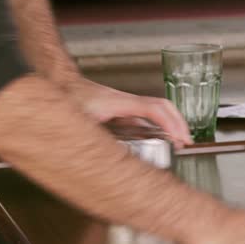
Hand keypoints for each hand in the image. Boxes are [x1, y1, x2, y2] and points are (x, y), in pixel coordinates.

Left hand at [71, 80, 192, 147]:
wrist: (58, 83)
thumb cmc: (67, 100)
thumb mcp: (81, 123)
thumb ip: (96, 139)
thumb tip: (110, 159)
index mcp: (119, 103)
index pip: (153, 109)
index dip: (170, 123)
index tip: (180, 137)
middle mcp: (126, 101)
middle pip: (162, 106)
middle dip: (178, 122)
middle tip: (186, 141)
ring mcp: (125, 104)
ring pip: (156, 110)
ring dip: (171, 124)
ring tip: (179, 141)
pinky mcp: (122, 109)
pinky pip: (147, 115)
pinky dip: (159, 125)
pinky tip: (159, 138)